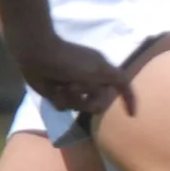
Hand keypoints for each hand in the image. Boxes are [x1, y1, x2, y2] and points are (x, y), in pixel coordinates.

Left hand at [17, 34, 131, 115]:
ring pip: (81, 107)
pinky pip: (64, 107)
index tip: (131, 115)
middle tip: (76, 88)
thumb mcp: (98, 69)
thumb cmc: (70, 60)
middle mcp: (90, 80)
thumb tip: (125, 89)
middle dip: (89, 99)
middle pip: (99, 102)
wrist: (39, 55)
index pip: (121, 85)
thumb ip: (116, 80)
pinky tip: (53, 89)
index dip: (128, 98)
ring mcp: (74, 88)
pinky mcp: (59, 93)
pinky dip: (59, 99)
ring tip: (62, 87)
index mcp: (102, 71)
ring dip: (72, 99)